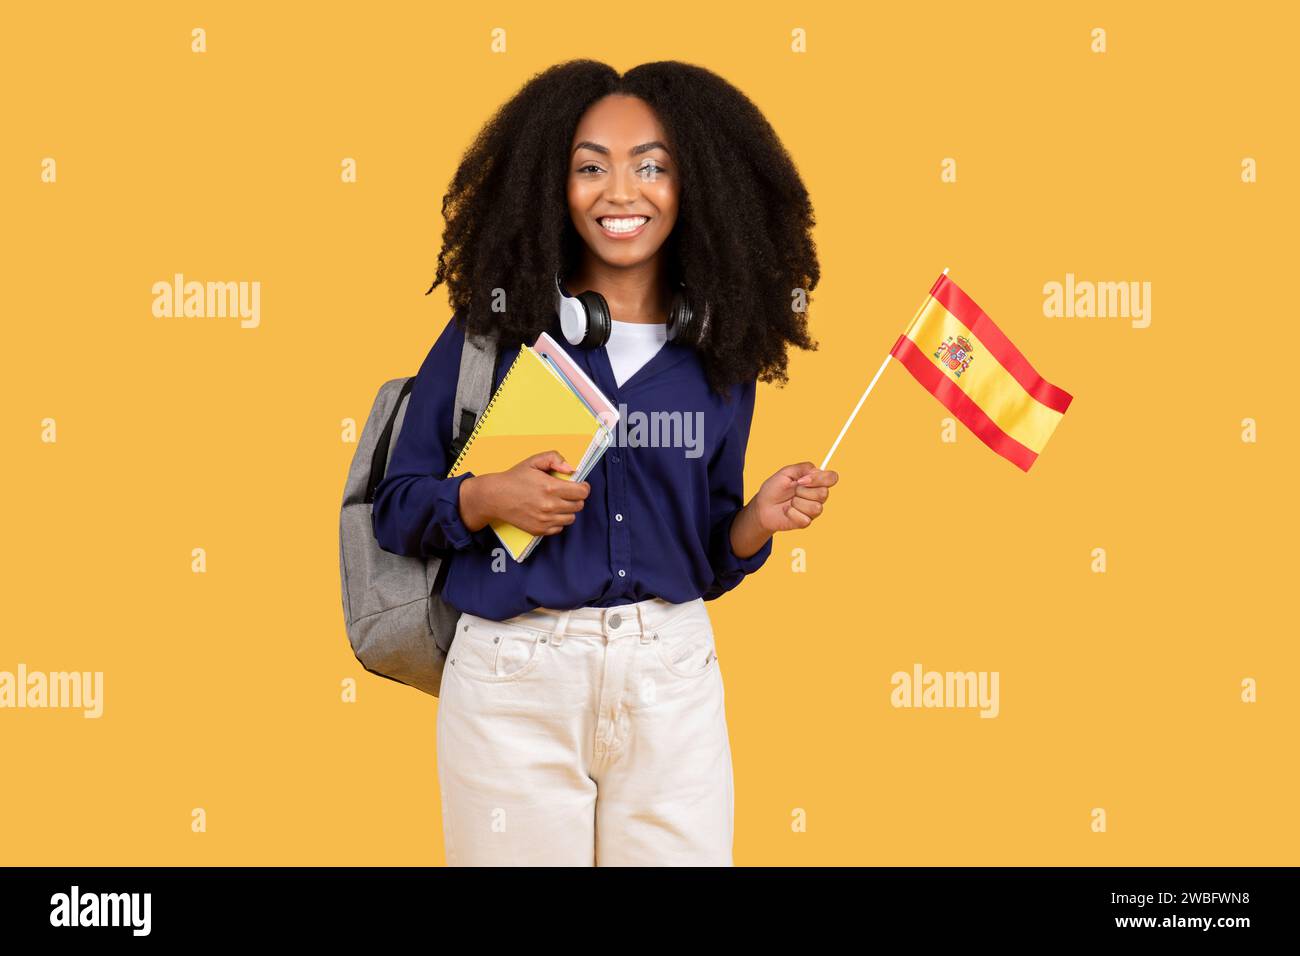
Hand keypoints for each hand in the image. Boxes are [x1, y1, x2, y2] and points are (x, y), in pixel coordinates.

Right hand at [459, 450, 590, 536]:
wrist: (495, 497)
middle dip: (575, 497)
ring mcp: (545, 520)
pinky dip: (557, 520)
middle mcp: (549, 506)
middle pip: (579, 505)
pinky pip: (559, 528)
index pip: (582, 492)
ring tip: (557, 502)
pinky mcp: (539, 530)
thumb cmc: (515, 478)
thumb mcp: (534, 461)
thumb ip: (554, 459)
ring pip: (571, 518)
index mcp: (551, 488)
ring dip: (568, 510)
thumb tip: (571, 469)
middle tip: (566, 492)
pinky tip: (549, 512)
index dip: (583, 487)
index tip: (580, 485)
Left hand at [751, 460, 838, 533]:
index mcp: (815, 481)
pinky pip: (805, 519)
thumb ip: (803, 468)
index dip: (820, 479)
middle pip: (824, 493)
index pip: (832, 478)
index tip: (803, 480)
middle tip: (793, 491)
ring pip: (816, 507)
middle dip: (803, 491)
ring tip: (789, 502)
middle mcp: (817, 495)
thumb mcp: (786, 472)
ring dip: (797, 503)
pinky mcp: (806, 522)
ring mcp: (813, 510)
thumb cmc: (774, 488)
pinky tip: (786, 511)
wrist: (762, 506)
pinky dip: (791, 513)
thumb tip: (816, 471)